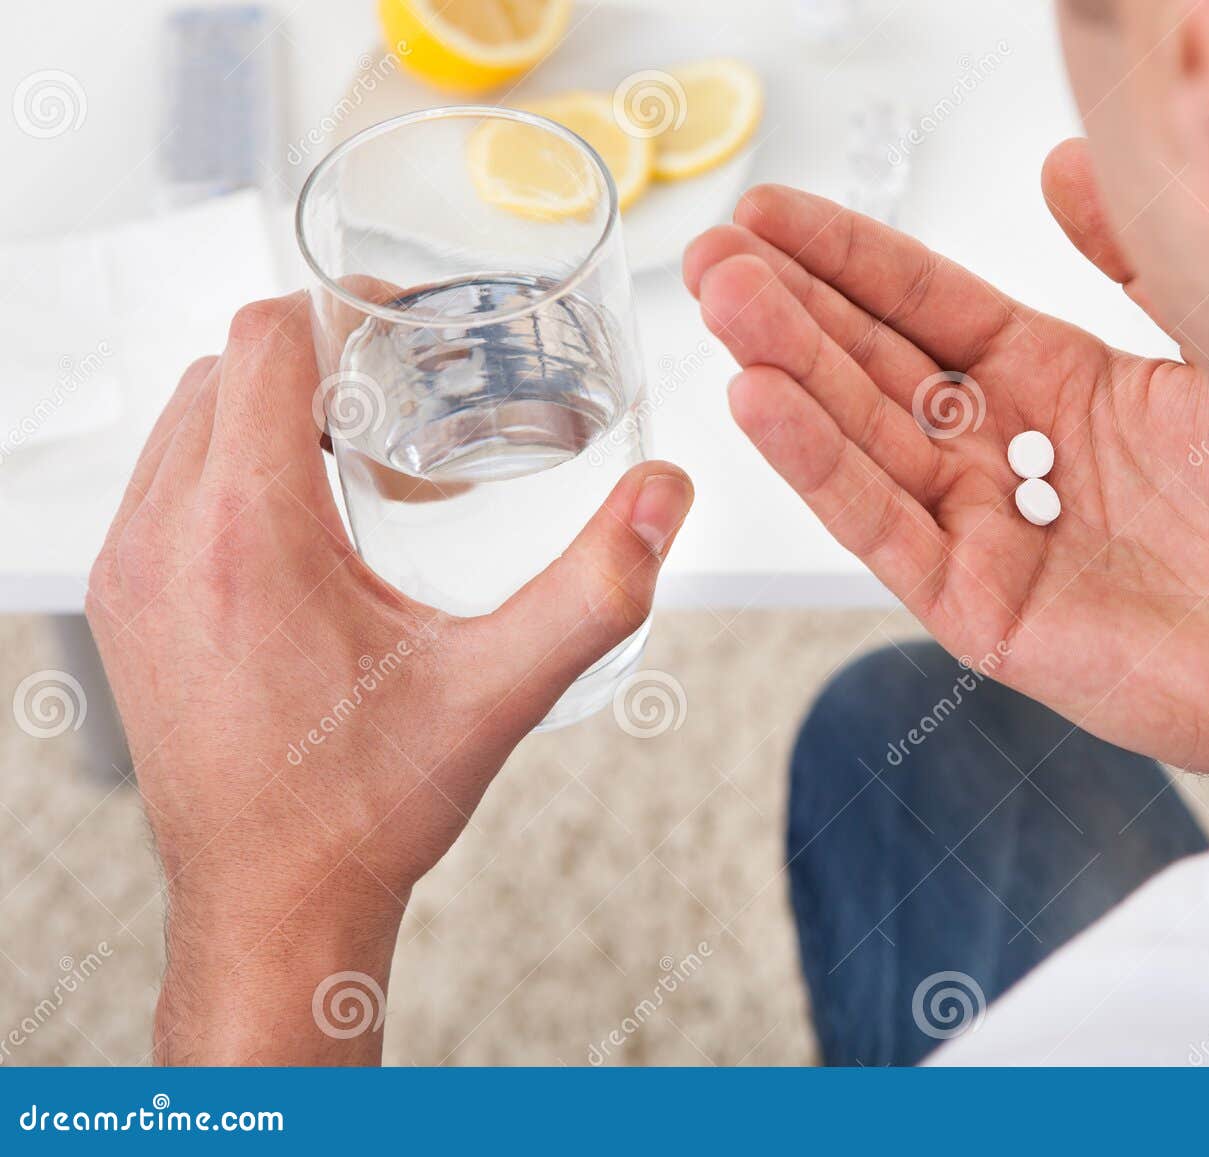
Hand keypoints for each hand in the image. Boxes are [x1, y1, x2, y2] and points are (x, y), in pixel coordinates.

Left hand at [86, 292, 692, 1062]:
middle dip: (314, 363)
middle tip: (401, 403)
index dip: (340, 311)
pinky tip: (306, 529)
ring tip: (360, 463)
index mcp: (246, 534)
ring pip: (187, 421)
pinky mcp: (123, 603)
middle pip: (226, 368)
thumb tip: (664, 497)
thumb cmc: (366, 808)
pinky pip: (164, 483)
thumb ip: (595, 590)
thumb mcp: (499, 692)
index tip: (402, 331)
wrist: (274, 906)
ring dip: (269, 413)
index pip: (268, 339)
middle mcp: (165, 538)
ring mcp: (128, 572)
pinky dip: (229, 468)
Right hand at [684, 145, 1208, 807]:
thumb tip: (1062, 162)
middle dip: (794, 309)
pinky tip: (760, 403)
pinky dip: (823, 471)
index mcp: (1062, 386)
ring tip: (719, 303)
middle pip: (879, 371)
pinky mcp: (987, 614)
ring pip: (868, 443)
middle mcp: (1014, 459)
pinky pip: (888, 532)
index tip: (772, 213)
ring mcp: (994, 537)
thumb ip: (1130, 256)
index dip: (852, 261)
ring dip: (789, 374)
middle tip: (715, 253)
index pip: (930, 311)